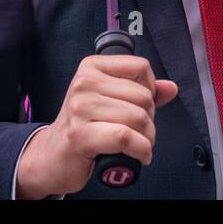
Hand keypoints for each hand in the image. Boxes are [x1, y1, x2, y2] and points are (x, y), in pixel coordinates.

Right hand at [15, 55, 176, 198]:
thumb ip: (141, 91)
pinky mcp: (80, 134)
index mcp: (92, 67)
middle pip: (143, 96)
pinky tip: (139, 155)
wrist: (52, 156)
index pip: (141, 67)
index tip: (141, 105)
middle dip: (149, 119)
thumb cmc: (83, 127)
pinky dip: (140, 150)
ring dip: (147, 138)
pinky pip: (125, 137)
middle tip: (138, 132)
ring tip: (139, 145)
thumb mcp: (110, 102)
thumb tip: (171, 87)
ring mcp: (80, 107)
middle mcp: (84, 82)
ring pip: (137, 117)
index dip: (150, 89)